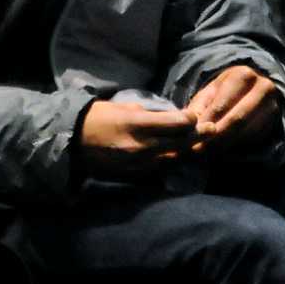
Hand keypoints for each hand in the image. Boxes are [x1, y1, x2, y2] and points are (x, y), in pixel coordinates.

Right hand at [78, 100, 200, 176]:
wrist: (72, 142)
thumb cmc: (97, 117)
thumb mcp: (123, 108)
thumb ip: (148, 114)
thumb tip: (170, 117)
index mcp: (137, 125)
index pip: (176, 124)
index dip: (190, 119)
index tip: (195, 115)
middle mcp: (141, 147)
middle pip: (180, 143)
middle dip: (198, 136)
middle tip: (212, 129)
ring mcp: (138, 164)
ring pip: (173, 159)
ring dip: (188, 151)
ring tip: (202, 144)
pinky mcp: (134, 175)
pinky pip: (160, 169)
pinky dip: (172, 161)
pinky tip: (180, 156)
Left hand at [183, 65, 281, 155]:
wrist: (251, 92)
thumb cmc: (224, 93)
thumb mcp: (209, 94)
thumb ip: (198, 109)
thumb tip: (188, 129)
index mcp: (243, 75)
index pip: (222, 106)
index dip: (205, 125)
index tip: (190, 140)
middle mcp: (263, 88)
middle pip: (237, 120)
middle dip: (215, 139)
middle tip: (198, 152)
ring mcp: (272, 106)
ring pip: (247, 133)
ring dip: (225, 146)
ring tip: (205, 154)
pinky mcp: (275, 123)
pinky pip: (254, 140)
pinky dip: (236, 147)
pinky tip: (221, 152)